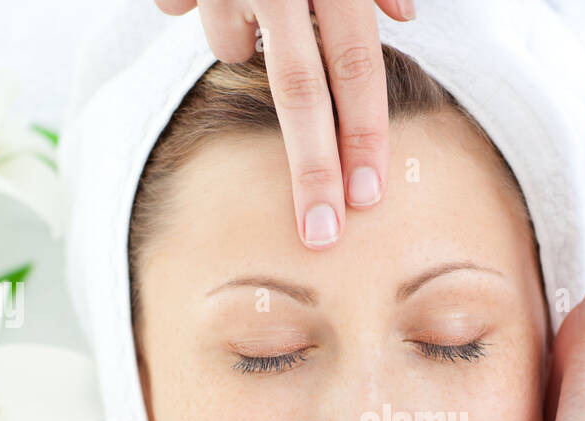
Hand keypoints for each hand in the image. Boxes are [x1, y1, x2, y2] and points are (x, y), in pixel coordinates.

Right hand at [154, 0, 414, 248]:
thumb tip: (406, 16)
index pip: (355, 68)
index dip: (364, 135)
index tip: (367, 197)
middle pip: (299, 93)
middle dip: (312, 170)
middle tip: (322, 234)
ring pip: (228, 45)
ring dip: (241, 43)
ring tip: (249, 17)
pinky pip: (178, 6)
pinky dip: (192, 5)